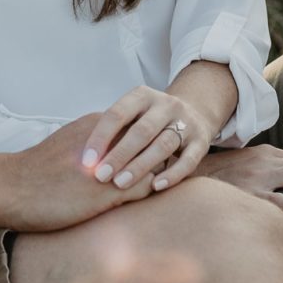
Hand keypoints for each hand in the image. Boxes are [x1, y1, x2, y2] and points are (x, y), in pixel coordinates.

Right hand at [5, 114, 158, 232]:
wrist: (12, 187)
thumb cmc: (37, 171)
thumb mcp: (69, 144)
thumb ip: (94, 143)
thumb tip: (111, 151)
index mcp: (97, 124)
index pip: (139, 126)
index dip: (147, 140)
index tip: (152, 152)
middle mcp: (108, 138)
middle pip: (151, 140)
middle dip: (159, 153)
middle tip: (163, 167)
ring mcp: (111, 163)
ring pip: (154, 163)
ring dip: (158, 173)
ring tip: (159, 184)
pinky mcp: (109, 191)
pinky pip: (147, 188)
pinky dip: (150, 192)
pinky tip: (144, 200)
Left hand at [79, 86, 210, 194]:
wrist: (194, 111)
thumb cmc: (148, 120)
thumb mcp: (132, 115)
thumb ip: (113, 130)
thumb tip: (81, 158)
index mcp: (142, 96)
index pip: (117, 113)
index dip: (100, 137)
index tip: (86, 161)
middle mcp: (165, 105)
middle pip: (140, 130)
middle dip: (118, 154)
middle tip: (100, 177)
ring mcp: (186, 122)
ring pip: (163, 144)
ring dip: (140, 166)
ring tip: (121, 184)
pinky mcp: (201, 141)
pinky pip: (188, 159)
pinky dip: (172, 174)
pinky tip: (155, 187)